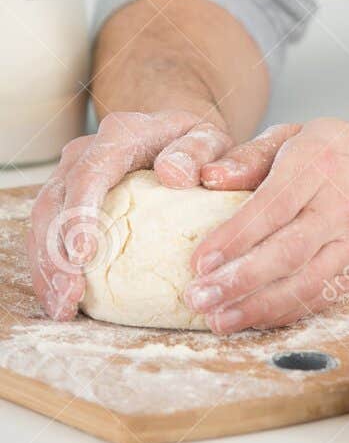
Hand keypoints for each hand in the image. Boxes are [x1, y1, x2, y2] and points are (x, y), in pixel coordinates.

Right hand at [28, 107, 239, 321]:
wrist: (176, 138)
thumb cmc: (197, 146)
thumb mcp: (211, 140)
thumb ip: (198, 151)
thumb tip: (173, 174)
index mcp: (120, 134)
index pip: (90, 173)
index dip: (80, 214)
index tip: (84, 256)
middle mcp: (85, 152)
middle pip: (55, 202)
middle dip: (56, 252)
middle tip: (70, 296)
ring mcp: (69, 175)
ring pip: (42, 221)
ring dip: (48, 268)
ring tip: (63, 308)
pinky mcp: (64, 199)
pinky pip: (46, 234)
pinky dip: (50, 269)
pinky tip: (61, 300)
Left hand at [184, 119, 348, 332]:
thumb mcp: (303, 134)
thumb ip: (252, 155)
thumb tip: (208, 177)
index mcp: (322, 161)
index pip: (273, 205)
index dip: (234, 237)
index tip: (199, 260)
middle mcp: (342, 204)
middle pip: (287, 251)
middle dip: (239, 281)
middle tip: (198, 297)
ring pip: (304, 284)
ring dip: (257, 307)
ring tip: (217, 319)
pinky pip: (321, 298)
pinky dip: (286, 314)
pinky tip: (253, 319)